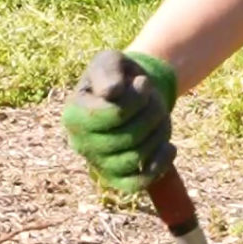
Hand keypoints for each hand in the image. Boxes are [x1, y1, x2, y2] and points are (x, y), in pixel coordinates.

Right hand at [61, 48, 177, 194]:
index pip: (110, 115)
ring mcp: (99, 164)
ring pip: (137, 158)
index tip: (143, 83)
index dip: (135, 99)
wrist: (131, 96)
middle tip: (154, 99)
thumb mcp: (111, 61)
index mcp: (74, 115)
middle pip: (127, 138)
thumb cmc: (119, 77)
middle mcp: (81, 144)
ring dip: (158, 133)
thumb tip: (111, 93)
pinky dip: (159, 165)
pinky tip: (168, 146)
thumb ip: (107, 70)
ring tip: (160, 116)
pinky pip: (139, 183)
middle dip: (151, 113)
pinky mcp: (117, 179)